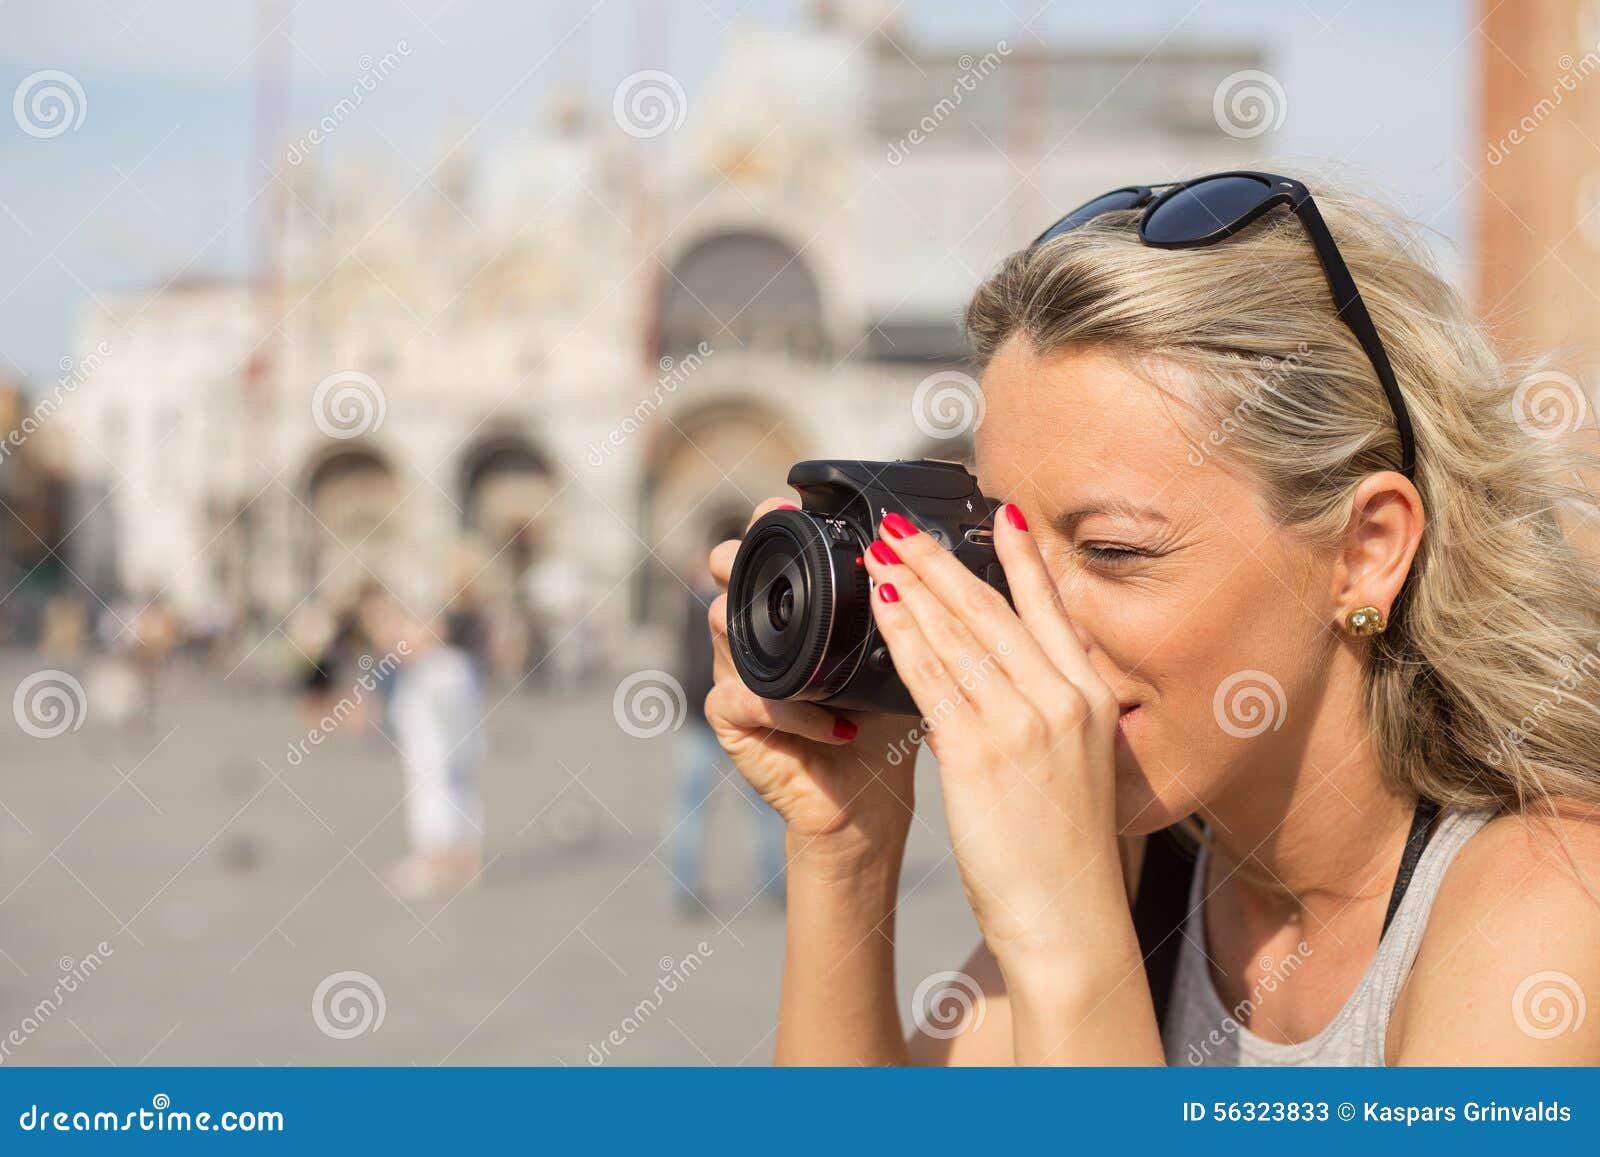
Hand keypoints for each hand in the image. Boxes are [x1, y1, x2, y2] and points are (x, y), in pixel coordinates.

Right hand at [704, 499, 920, 869]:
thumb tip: (935, 554)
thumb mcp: (897, 657)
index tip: (782, 504)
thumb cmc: (885, 726)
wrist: (868, 802)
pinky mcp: (735, 725)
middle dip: (735, 558)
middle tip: (753, 548)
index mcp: (794, 614)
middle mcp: (759, 638)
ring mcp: (738, 677)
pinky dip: (795, 709)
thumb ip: (903, 610)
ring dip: (754, 625)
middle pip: (728, 580)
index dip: (767, 527)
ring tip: (797, 632)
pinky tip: (838, 722)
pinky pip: (749, 701)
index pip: (771, 556)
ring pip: (722, 629)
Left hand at [859, 506, 1124, 967]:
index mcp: (1089, 700)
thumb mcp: (1078, 768)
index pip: (1050, 610)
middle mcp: (1060, 700)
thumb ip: (1047, 716)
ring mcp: (1021, 723)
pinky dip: (901, 635)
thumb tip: (999, 681)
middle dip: (938, 562)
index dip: (1021, 557)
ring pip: (955, 636)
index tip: (1000, 512)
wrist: (1069, 920)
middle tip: (899, 526)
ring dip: (909, 587)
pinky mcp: (979, 752)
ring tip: (877, 554)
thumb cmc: (1066, 854)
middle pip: (990, 611)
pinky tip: (879, 607)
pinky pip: (930, 677)